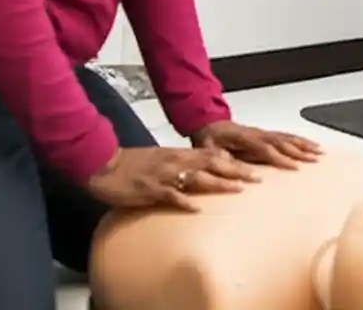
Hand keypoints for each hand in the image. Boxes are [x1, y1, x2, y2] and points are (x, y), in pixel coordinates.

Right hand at [84, 146, 258, 212]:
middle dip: (237, 171)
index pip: (214, 155)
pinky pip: (170, 195)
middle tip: (258, 178)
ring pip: (197, 177)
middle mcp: (176, 162)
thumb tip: (205, 171)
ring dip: (219, 183)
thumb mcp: (163, 159)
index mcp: (180, 154)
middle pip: (213, 164)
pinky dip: (185, 201)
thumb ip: (184, 164)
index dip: (236, 160)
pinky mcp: (150, 189)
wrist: (104, 165)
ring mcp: (164, 175)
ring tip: (238, 189)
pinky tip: (197, 208)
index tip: (256, 165)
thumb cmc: (133, 164)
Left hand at [191, 120, 321, 169]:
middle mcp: (257, 133)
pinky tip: (308, 145)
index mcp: (244, 137)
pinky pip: (286, 136)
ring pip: (287, 137)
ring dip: (304, 144)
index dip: (281, 158)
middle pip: (283, 141)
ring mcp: (263, 132)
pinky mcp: (266, 134)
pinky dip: (300, 140)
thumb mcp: (208, 150)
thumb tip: (236, 171)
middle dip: (300, 150)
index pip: (266, 149)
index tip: (295, 166)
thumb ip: (222, 160)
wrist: (208, 123)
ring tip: (319, 152)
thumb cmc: (209, 138)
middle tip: (315, 158)